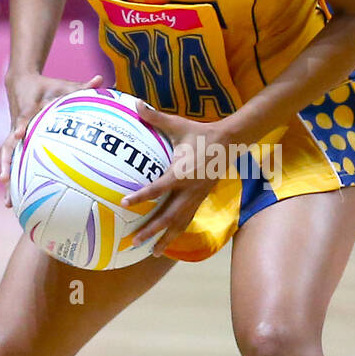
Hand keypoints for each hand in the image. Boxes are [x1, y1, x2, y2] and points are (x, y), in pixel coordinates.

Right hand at [0, 71, 103, 207]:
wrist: (20, 84)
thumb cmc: (46, 86)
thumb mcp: (63, 85)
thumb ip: (81, 86)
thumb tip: (101, 80)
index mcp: (27, 109)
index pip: (22, 117)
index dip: (20, 125)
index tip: (18, 134)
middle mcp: (16, 125)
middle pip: (7, 146)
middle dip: (5, 163)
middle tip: (4, 179)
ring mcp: (12, 136)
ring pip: (7, 159)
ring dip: (7, 180)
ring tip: (8, 203)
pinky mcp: (14, 144)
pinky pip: (12, 163)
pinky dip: (13, 182)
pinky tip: (15, 203)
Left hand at [122, 103, 234, 255]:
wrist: (230, 143)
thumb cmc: (201, 133)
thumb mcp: (178, 125)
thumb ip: (156, 117)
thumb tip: (135, 103)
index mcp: (182, 172)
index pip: (158, 188)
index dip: (142, 196)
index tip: (124, 203)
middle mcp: (189, 189)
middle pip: (168, 215)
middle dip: (152, 230)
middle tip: (134, 241)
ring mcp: (196, 197)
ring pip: (179, 223)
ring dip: (166, 239)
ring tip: (152, 253)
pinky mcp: (200, 200)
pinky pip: (187, 220)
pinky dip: (177, 234)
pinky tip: (167, 244)